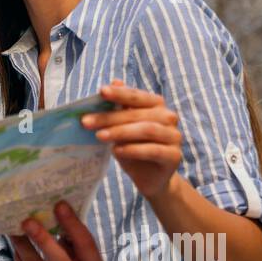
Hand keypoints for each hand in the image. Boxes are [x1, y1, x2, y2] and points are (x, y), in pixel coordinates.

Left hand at [11, 201, 104, 260]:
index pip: (86, 245)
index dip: (73, 224)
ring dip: (23, 247)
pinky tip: (17, 249)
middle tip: (27, 221)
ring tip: (15, 231)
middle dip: (42, 240)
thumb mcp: (76, 257)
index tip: (59, 204)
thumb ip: (71, 237)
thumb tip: (53, 207)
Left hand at [84, 79, 181, 201]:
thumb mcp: (122, 128)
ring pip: (147, 129)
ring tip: (99, 136)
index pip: (137, 96)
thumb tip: (114, 81)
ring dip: (120, 132)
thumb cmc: (134, 149)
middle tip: (87, 121)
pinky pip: (153, 150)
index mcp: (156, 105)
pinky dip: (133, 149)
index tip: (101, 91)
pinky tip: (117, 151)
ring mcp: (174, 136)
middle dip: (110, 117)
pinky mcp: (174, 156)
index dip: (120, 93)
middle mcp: (168, 117)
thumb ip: (119, 108)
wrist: (150, 179)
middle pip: (138, 114)